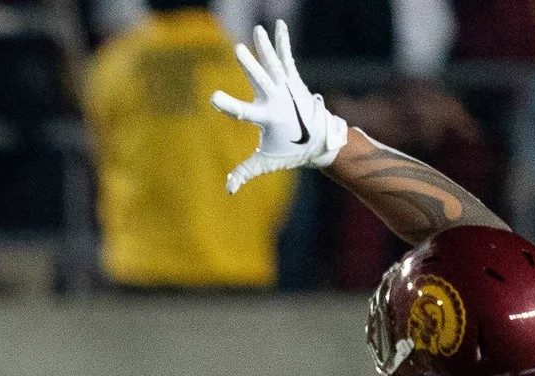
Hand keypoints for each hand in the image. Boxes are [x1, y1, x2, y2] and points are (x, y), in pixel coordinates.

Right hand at [211, 22, 348, 192]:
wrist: (320, 139)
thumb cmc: (290, 151)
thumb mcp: (266, 162)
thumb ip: (245, 172)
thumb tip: (227, 190)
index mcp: (268, 119)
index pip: (244, 112)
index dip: (229, 105)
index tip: (213, 97)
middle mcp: (277, 100)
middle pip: (260, 80)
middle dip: (250, 65)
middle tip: (238, 49)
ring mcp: (287, 88)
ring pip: (272, 64)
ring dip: (264, 47)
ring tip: (257, 30)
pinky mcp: (293, 80)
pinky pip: (286, 58)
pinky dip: (282, 42)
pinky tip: (278, 26)